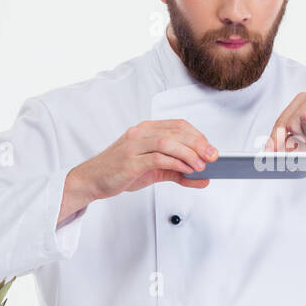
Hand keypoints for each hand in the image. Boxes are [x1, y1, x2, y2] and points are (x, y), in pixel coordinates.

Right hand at [60, 119, 216, 222]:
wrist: (92, 180)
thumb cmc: (122, 171)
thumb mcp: (154, 171)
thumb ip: (179, 172)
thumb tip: (203, 179)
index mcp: (147, 129)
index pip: (178, 125)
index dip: (198, 136)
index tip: (211, 149)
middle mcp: (141, 133)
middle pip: (176, 132)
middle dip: (199, 144)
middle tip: (213, 157)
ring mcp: (135, 146)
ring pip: (168, 142)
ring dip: (189, 154)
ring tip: (201, 166)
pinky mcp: (131, 161)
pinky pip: (158, 158)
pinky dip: (176, 163)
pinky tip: (186, 170)